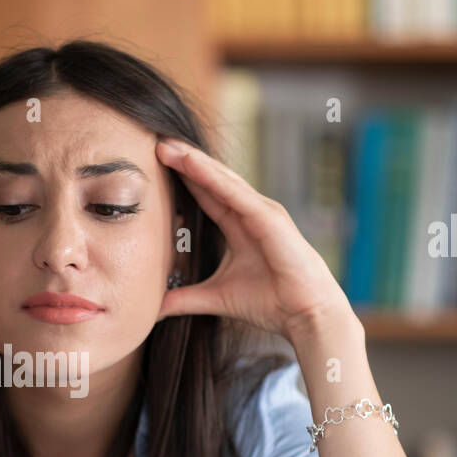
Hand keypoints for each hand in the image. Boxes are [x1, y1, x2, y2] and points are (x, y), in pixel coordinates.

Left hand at [153, 136, 354, 342]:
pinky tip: (191, 162)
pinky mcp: (269, 218)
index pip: (204, 193)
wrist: (305, 314)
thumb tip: (154, 308)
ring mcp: (261, 212)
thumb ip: (184, 299)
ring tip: (167, 146)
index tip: (151, 161)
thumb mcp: (215, 298)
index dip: (180, 176)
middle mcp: (249, 212)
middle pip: (210, 180)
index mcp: (237, 225)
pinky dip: (212, 177)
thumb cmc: (270, 303)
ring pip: (221, 180)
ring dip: (193, 161)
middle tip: (154, 141)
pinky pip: (235, 194)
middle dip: (183, 160)